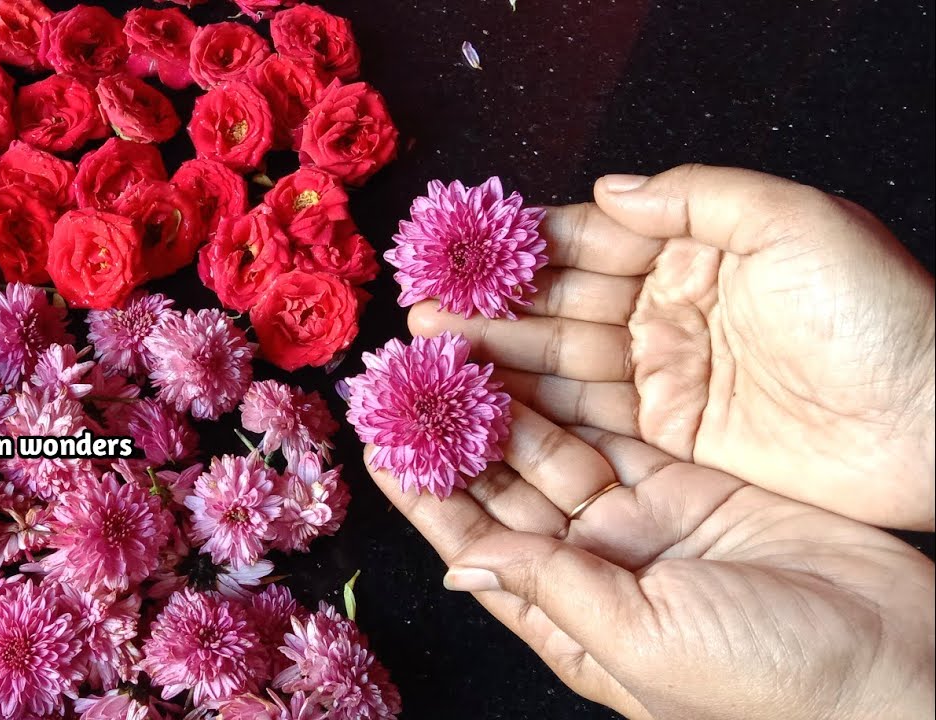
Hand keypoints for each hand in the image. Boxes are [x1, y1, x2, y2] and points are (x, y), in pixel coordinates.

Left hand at [365, 411, 935, 719]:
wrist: (898, 663)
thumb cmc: (775, 683)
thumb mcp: (644, 641)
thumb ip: (554, 592)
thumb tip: (461, 567)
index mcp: (573, 621)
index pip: (478, 550)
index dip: (429, 502)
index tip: (383, 447)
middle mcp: (597, 570)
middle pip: (507, 495)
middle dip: (457, 441)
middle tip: (412, 379)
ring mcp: (642, 525)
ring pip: (554, 454)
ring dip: (506, 409)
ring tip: (457, 357)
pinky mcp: (689, 486)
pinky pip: (614, 433)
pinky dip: (573, 400)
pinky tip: (530, 364)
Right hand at [409, 164, 935, 529]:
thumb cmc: (880, 314)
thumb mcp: (798, 223)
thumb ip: (698, 197)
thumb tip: (604, 191)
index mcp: (696, 249)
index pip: (589, 243)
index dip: (520, 250)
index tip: (458, 255)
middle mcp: (669, 309)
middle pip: (560, 307)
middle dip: (490, 311)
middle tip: (421, 317)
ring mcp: (666, 375)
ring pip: (562, 364)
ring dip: (497, 363)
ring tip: (433, 360)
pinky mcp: (670, 434)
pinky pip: (589, 419)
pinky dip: (536, 414)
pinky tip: (485, 407)